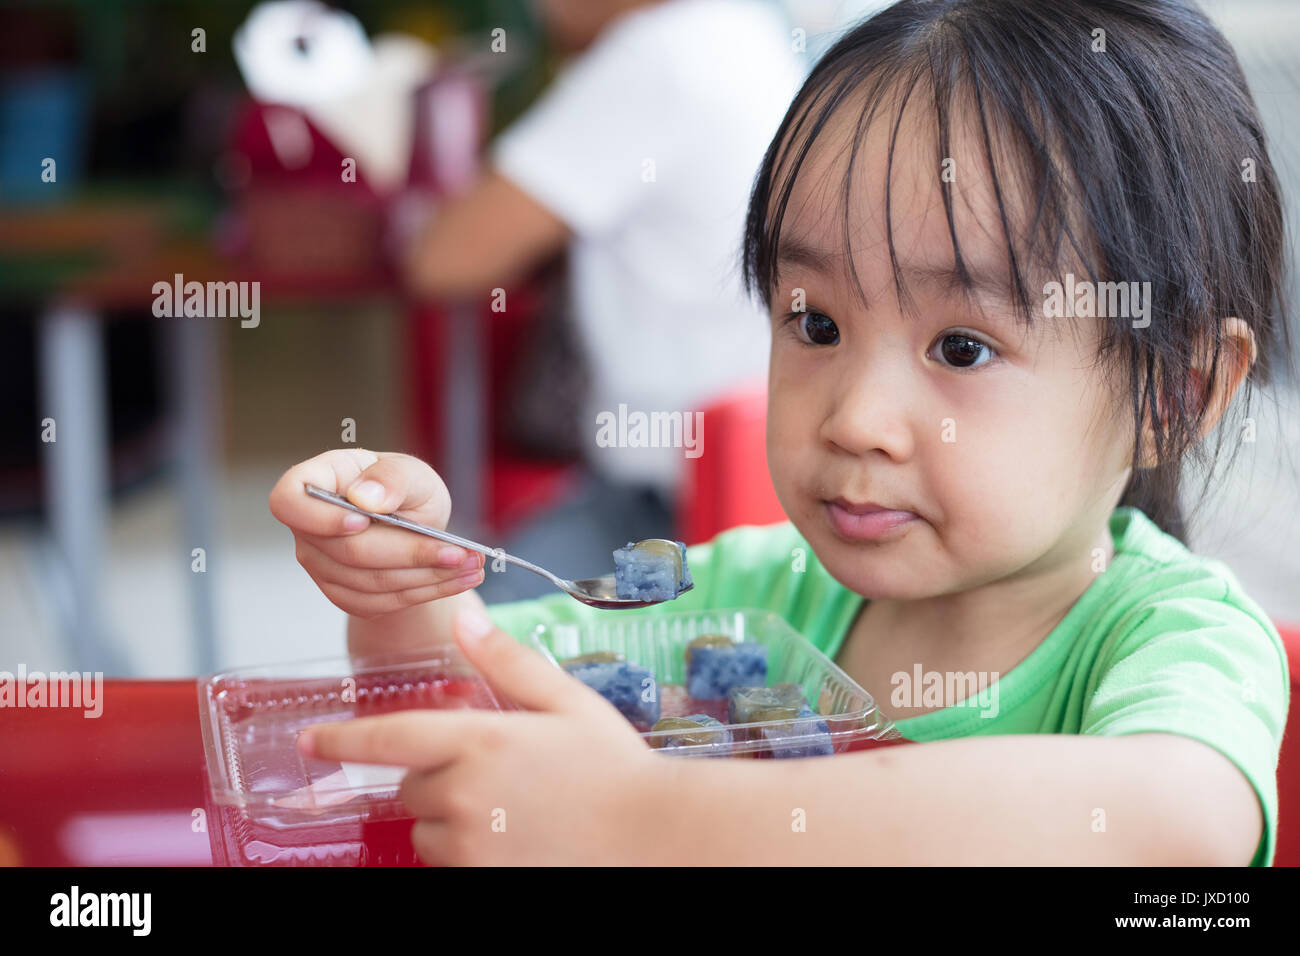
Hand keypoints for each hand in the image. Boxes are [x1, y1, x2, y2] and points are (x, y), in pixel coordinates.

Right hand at [268, 448, 483, 619]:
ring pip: (370, 583)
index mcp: (316, 481)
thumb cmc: (404, 489)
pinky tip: (457, 580)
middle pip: (348, 552)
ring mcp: (322, 564)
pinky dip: (424, 593)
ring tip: (472, 566)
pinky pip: (381, 603)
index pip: (289, 502)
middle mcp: (308, 527)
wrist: (414, 522)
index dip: (320, 518)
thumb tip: (367, 498)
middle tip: (460, 552)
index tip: (362, 521)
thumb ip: (392, 477)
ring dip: (426, 578)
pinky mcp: (344, 594)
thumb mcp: (410, 472)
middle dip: (410, 554)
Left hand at [297, 605, 672, 864]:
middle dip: (438, 775)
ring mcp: (471, 845)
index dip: (342, 739)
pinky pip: (448, 862)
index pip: (389, 738)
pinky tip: (515, 837)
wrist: (653, 836)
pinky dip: (467, 850)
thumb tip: (467, 618)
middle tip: (498, 771)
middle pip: (410, 785)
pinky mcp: (480, 879)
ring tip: (513, 808)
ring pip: (427, 828)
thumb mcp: (566, 699)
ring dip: (451, 817)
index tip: (310, 741)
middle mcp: (465, 795)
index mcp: (480, 741)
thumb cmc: (614, 767)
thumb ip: (506, 661)